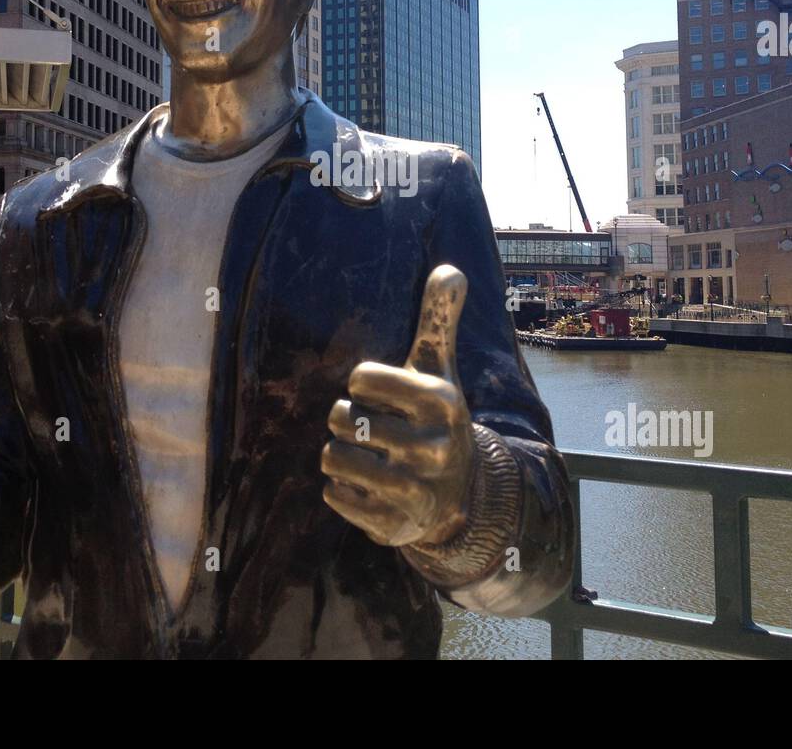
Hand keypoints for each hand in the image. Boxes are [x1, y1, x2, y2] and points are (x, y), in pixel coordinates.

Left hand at [321, 265, 475, 546]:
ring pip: (334, 458)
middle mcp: (433, 445)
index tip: (383, 394)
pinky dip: (340, 490)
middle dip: (347, 420)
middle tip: (373, 428)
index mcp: (441, 400)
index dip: (363, 384)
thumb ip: (439, 319)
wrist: (458, 495)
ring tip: (365, 455)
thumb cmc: (434, 416)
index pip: (361, 378)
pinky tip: (366, 487)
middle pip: (343, 418)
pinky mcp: (394, 523)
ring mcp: (415, 489)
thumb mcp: (438, 368)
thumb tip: (451, 268)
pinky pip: (335, 496)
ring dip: (339, 454)